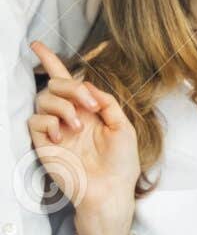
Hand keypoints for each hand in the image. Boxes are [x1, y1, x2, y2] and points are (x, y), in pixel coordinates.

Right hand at [26, 43, 139, 234]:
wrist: (111, 189)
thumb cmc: (121, 162)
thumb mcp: (123, 127)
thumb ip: (107, 103)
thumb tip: (89, 85)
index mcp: (88, 110)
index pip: (67, 81)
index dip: (51, 62)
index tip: (37, 45)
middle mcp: (69, 116)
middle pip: (55, 84)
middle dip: (71, 87)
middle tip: (90, 105)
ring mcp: (55, 129)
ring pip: (43, 99)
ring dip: (63, 106)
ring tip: (78, 125)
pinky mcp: (43, 144)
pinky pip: (35, 121)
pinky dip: (49, 122)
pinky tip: (62, 136)